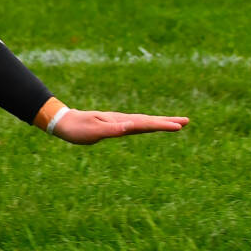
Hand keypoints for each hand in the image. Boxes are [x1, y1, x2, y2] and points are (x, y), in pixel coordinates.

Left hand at [47, 107, 189, 144]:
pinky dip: (148, 124)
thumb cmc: (78, 129)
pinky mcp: (115, 125)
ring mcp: (119, 122)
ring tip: (176, 123)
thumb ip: (111, 129)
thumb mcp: (93, 130)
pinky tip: (152, 125)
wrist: (64, 122)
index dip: (162, 125)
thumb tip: (130, 126)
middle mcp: (122, 120)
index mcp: (119, 122)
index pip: (145, 123)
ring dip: (160, 122)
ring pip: (144, 121)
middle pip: (148, 121)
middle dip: (167, 121)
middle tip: (186, 121)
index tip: (178, 125)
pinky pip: (137, 124)